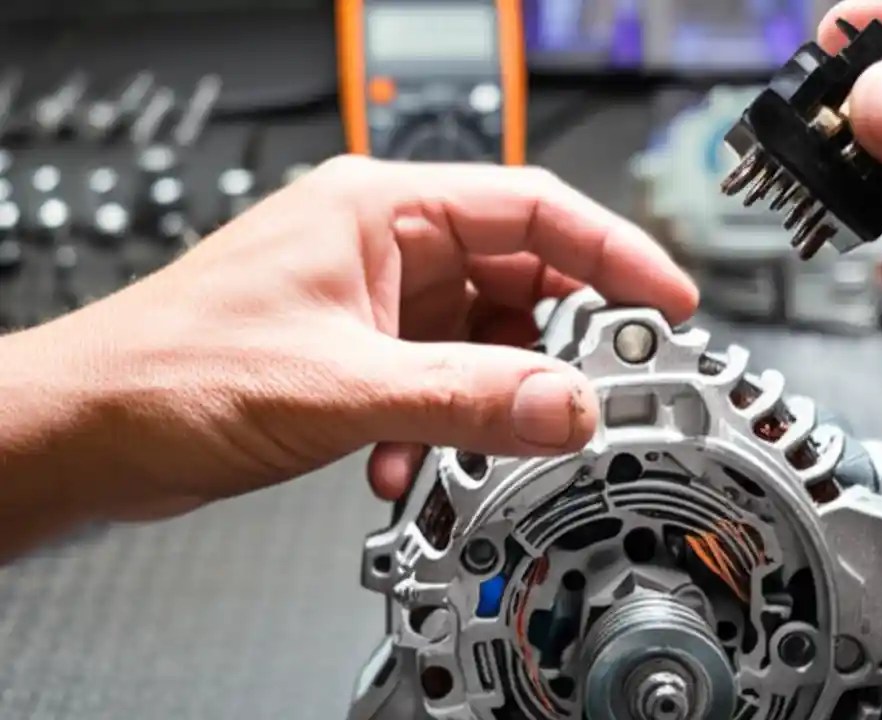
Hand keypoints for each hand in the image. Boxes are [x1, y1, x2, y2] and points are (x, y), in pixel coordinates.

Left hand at [0, 156, 697, 552]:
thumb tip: (570, 403)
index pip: (534, 207)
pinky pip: (441, 376)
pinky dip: (445, 420)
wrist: (88, 431)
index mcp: (382, 208)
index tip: (666, 299)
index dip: (613, 252)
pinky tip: (407, 458)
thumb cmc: (171, 370)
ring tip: (478, 438)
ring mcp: (373, 297)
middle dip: (555, 343)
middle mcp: (384, 243)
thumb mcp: (346, 384)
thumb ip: (471, 395)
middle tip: (594, 390)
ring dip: (490, 396)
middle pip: (519, 275)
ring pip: (484, 336)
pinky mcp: (359, 347)